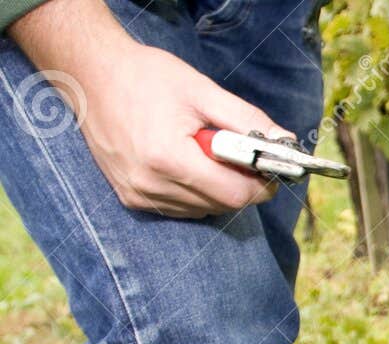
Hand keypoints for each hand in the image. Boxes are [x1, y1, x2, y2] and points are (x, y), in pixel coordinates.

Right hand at [11, 0, 282, 217]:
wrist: (90, 74)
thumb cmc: (147, 77)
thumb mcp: (202, 91)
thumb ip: (247, 120)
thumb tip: (285, 143)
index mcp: (169, 159)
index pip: (235, 195)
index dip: (259, 184)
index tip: (266, 166)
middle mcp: (151, 185)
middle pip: (222, 205)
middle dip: (240, 184)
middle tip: (239, 155)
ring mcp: (138, 195)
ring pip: (204, 210)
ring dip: (217, 189)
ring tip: (205, 153)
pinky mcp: (131, 199)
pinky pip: (181, 209)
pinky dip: (195, 192)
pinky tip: (186, 163)